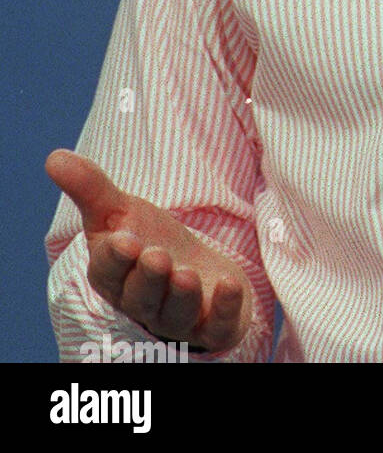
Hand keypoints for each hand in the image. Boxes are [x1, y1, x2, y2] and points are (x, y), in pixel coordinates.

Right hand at [46, 148, 252, 352]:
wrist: (198, 272)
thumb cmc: (151, 242)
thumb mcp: (121, 212)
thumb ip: (90, 188)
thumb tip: (53, 157)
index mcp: (116, 277)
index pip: (109, 273)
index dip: (116, 258)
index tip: (125, 238)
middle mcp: (145, 303)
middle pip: (142, 297)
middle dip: (148, 278)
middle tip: (157, 256)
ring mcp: (180, 317)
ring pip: (176, 314)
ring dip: (181, 295)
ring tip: (186, 274)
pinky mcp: (214, 324)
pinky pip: (218, 325)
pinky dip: (224, 309)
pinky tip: (230, 285)